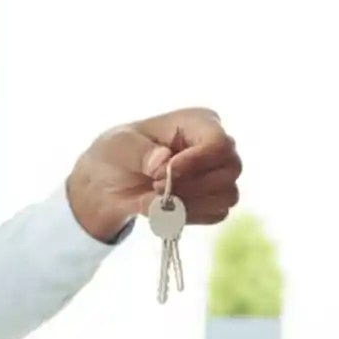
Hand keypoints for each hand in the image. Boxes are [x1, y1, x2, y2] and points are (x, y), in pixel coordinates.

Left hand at [66, 107, 241, 240]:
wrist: (109, 184)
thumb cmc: (118, 153)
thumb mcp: (119, 145)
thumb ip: (141, 152)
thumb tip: (163, 162)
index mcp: (199, 122)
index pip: (218, 142)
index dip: (196, 162)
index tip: (161, 175)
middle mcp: (216, 146)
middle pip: (229, 169)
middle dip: (189, 186)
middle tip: (154, 187)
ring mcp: (219, 174)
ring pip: (226, 195)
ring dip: (189, 203)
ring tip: (158, 198)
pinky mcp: (215, 200)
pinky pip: (217, 214)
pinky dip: (190, 216)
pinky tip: (167, 209)